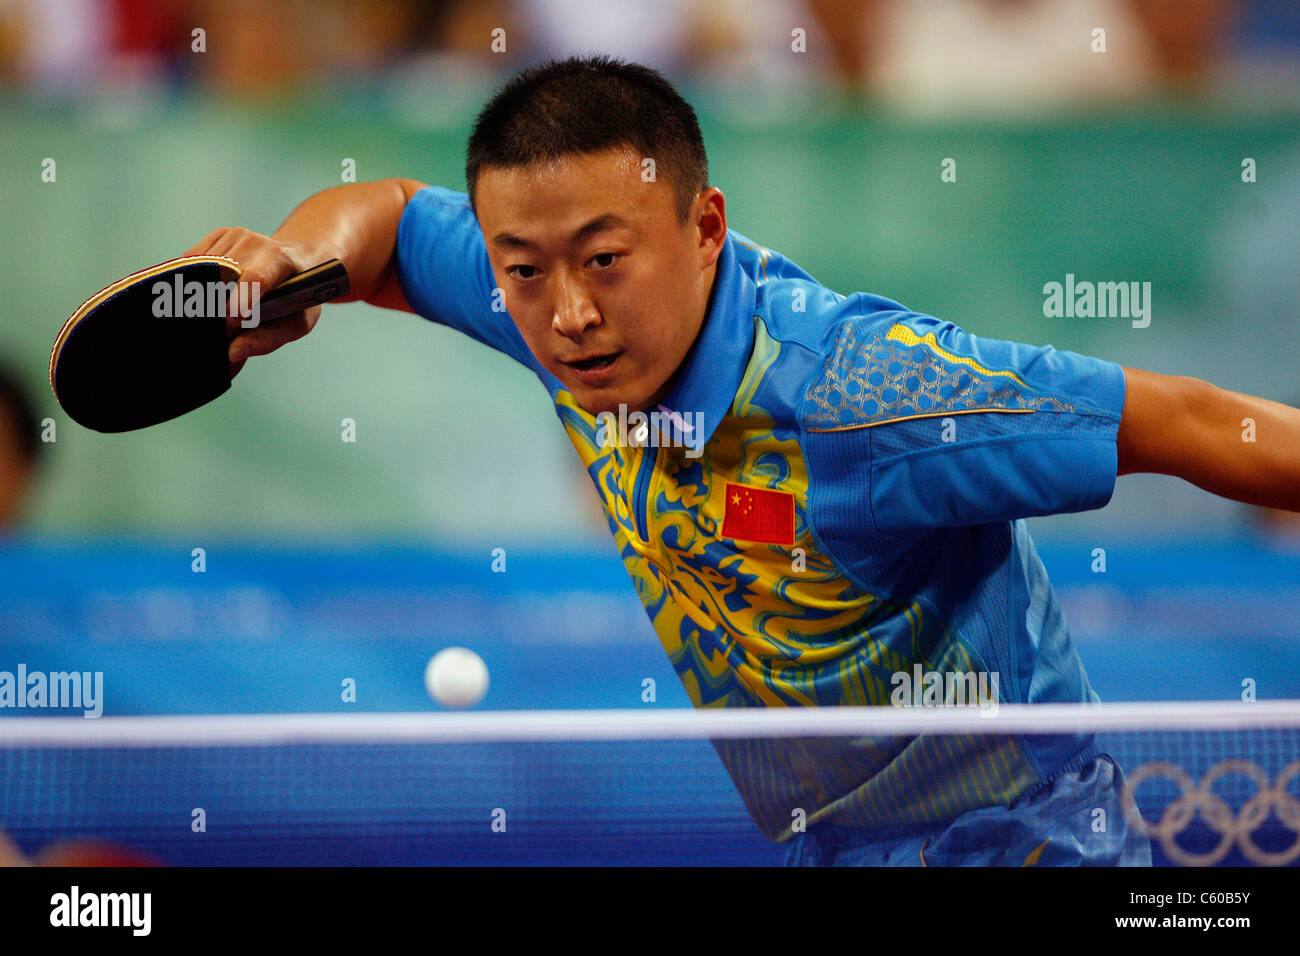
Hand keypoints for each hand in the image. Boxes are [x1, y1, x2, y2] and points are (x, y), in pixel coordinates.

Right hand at [182, 227, 328, 378]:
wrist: (298, 260)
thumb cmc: (299, 296)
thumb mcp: (297, 322)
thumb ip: (268, 339)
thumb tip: (233, 352)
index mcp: (282, 261)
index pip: (256, 278)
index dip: (240, 299)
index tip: (230, 321)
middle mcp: (257, 242)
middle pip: (223, 274)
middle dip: (214, 303)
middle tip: (213, 327)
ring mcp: (237, 235)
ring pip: (203, 267)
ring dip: (201, 293)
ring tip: (209, 311)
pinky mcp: (220, 234)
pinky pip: (193, 259)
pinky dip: (193, 278)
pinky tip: (204, 291)